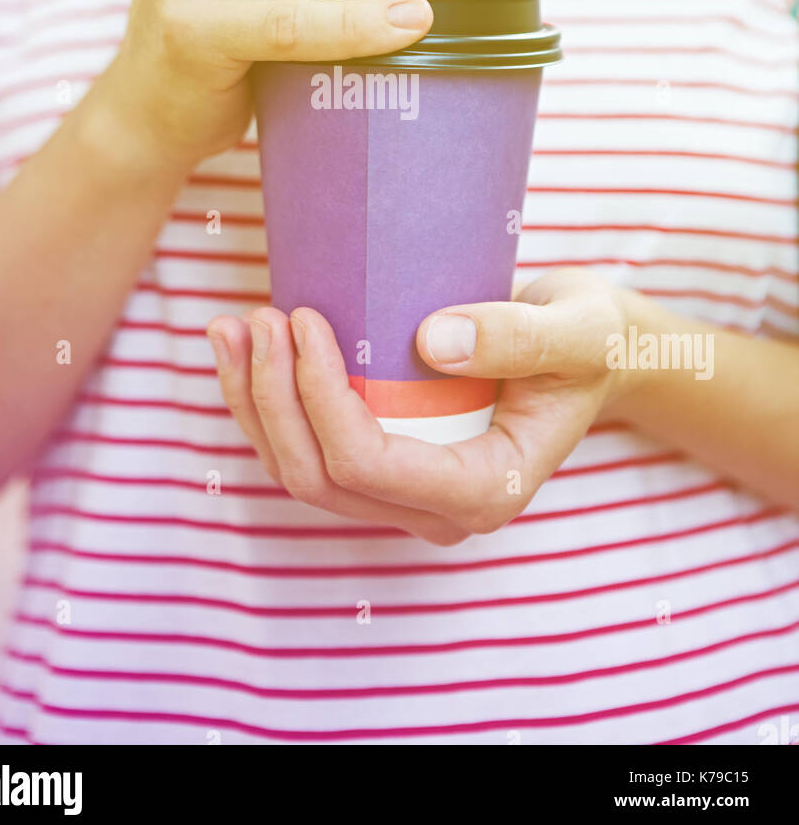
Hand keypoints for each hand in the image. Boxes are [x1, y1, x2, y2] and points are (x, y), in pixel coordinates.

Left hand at [207, 270, 635, 545]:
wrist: (592, 351)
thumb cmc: (590, 338)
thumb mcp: (577, 328)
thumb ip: (519, 337)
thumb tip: (432, 343)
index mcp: (485, 490)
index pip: (369, 466)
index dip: (320, 398)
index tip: (306, 318)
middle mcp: (436, 509)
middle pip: (319, 478)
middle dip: (274, 398)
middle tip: (261, 315)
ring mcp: (405, 494)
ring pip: (299, 472)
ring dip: (254, 402)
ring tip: (232, 326)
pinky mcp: (384, 464)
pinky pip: (306, 451)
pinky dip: (266, 402)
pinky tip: (244, 347)